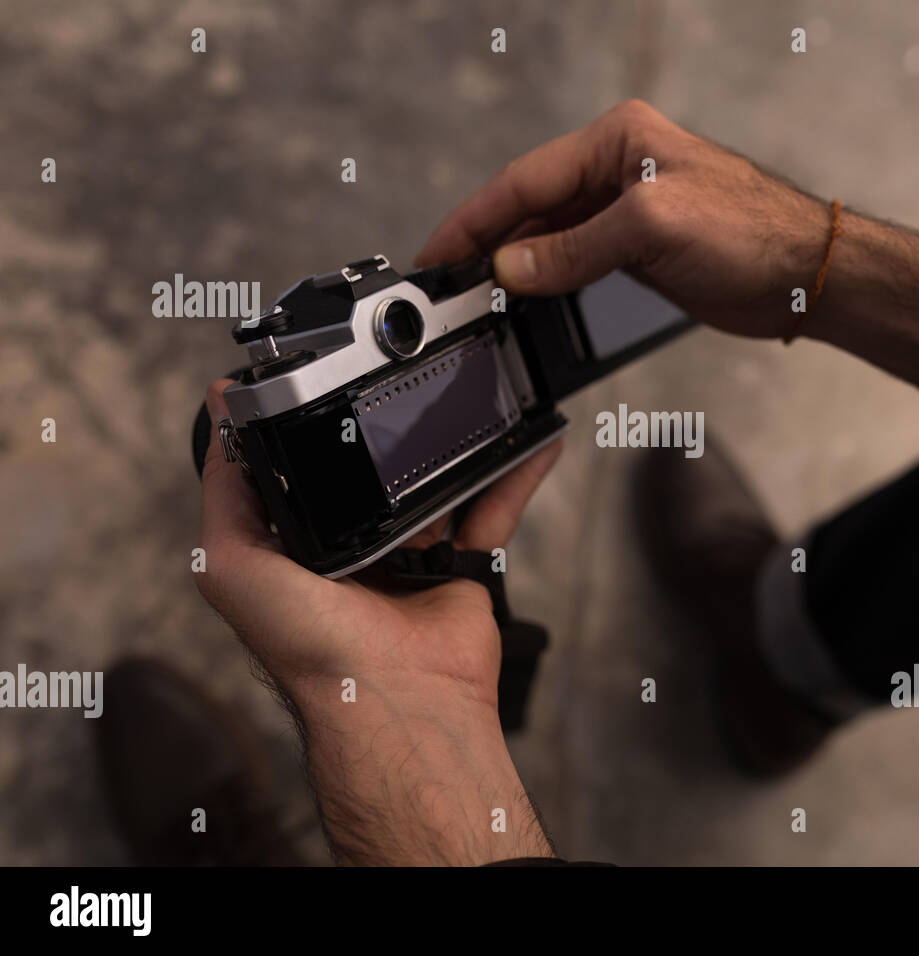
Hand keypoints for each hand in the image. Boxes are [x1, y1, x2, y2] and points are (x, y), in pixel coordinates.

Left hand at [195, 380, 560, 864]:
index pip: (302, 468)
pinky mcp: (462, 565)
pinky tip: (529, 440)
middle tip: (403, 379)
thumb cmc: (312, 649)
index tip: (326, 375)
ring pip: (436, 480)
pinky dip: (512, 474)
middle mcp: (354, 548)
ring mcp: (412, 554)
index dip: (310, 423)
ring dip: (453, 443)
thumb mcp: (233, 566)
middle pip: (373, 468)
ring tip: (468, 395)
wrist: (398, 697)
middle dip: (387, 427)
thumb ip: (225, 493)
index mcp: (298, 546)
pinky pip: (491, 507)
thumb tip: (222, 414)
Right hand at [415, 99, 831, 339]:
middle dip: (491, 243)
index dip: (476, 218)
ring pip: (553, 237)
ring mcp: (628, 210)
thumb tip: (513, 267)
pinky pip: (578, 261)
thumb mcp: (652, 230)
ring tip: (480, 298)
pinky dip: (551, 281)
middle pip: (533, 206)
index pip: (526, 177)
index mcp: (619, 140)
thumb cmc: (751, 233)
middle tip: (450, 282)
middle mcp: (619, 168)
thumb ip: (575, 248)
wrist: (807, 275)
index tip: (438, 251)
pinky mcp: (640, 249)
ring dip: (520, 267)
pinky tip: (530, 301)